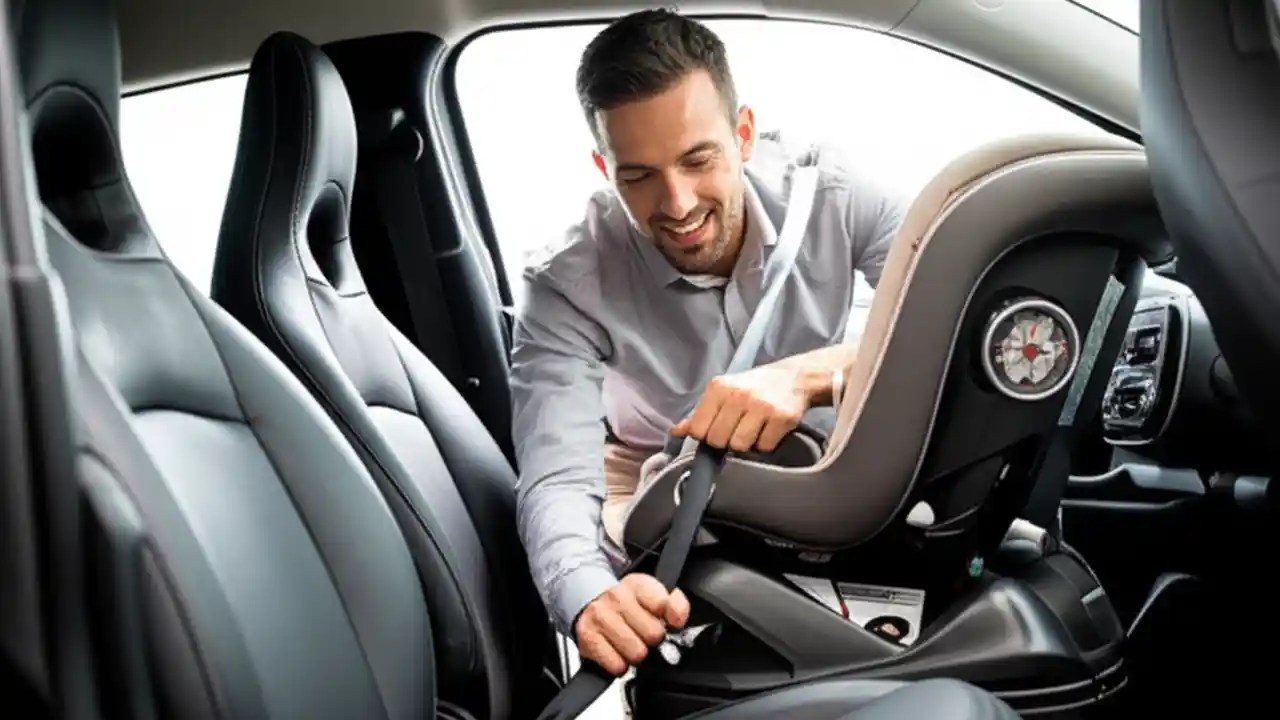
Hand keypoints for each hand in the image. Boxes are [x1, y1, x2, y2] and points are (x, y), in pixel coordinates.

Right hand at [575, 573, 690, 675]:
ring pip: (637, 653)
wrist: (591, 603)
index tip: (663, 621)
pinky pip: (617, 665)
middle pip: (653, 634)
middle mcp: (616, 597)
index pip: (662, 604)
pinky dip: (619, 665)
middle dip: (652, 639)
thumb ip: (675, 604)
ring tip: (630, 643)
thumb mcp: (653, 594)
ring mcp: (600, 617)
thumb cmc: (627, 604)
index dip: (670, 619)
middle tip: (643, 634)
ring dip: (636, 654)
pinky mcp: (588, 638)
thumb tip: (678, 621)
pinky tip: (617, 652)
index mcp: (637, 584)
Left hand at [671, 364, 812, 452]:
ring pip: (740, 446)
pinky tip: (768, 429)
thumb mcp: (723, 393)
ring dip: (746, 444)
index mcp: (719, 388)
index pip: (698, 428)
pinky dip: (766, 444)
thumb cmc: (753, 388)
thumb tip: (676, 432)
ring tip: (753, 429)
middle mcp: (739, 395)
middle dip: (725, 441)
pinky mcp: (782, 417)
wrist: (793, 378)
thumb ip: (699, 414)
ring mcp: (762, 406)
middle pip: (717, 440)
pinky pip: (764, 447)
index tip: (715, 430)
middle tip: (737, 430)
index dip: (705, 435)